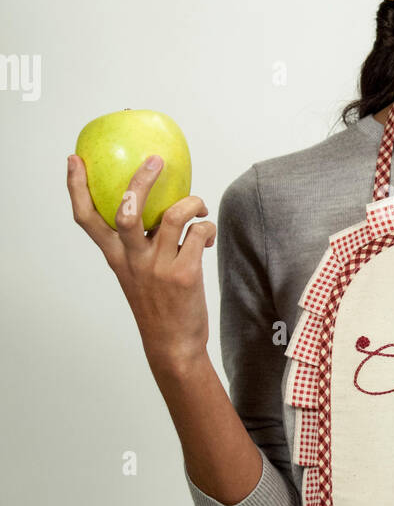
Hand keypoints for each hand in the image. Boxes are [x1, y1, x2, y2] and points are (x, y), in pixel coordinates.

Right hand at [67, 152, 216, 369]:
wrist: (173, 344)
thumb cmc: (157, 304)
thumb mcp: (137, 273)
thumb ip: (140, 244)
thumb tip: (159, 206)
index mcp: (116, 257)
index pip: (87, 219)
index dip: (77, 187)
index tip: (75, 160)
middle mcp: (133, 259)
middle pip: (128, 210)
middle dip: (140, 179)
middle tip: (155, 161)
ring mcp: (158, 267)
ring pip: (172, 216)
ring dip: (191, 203)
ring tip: (197, 207)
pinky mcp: (184, 274)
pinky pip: (197, 234)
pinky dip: (205, 227)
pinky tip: (206, 236)